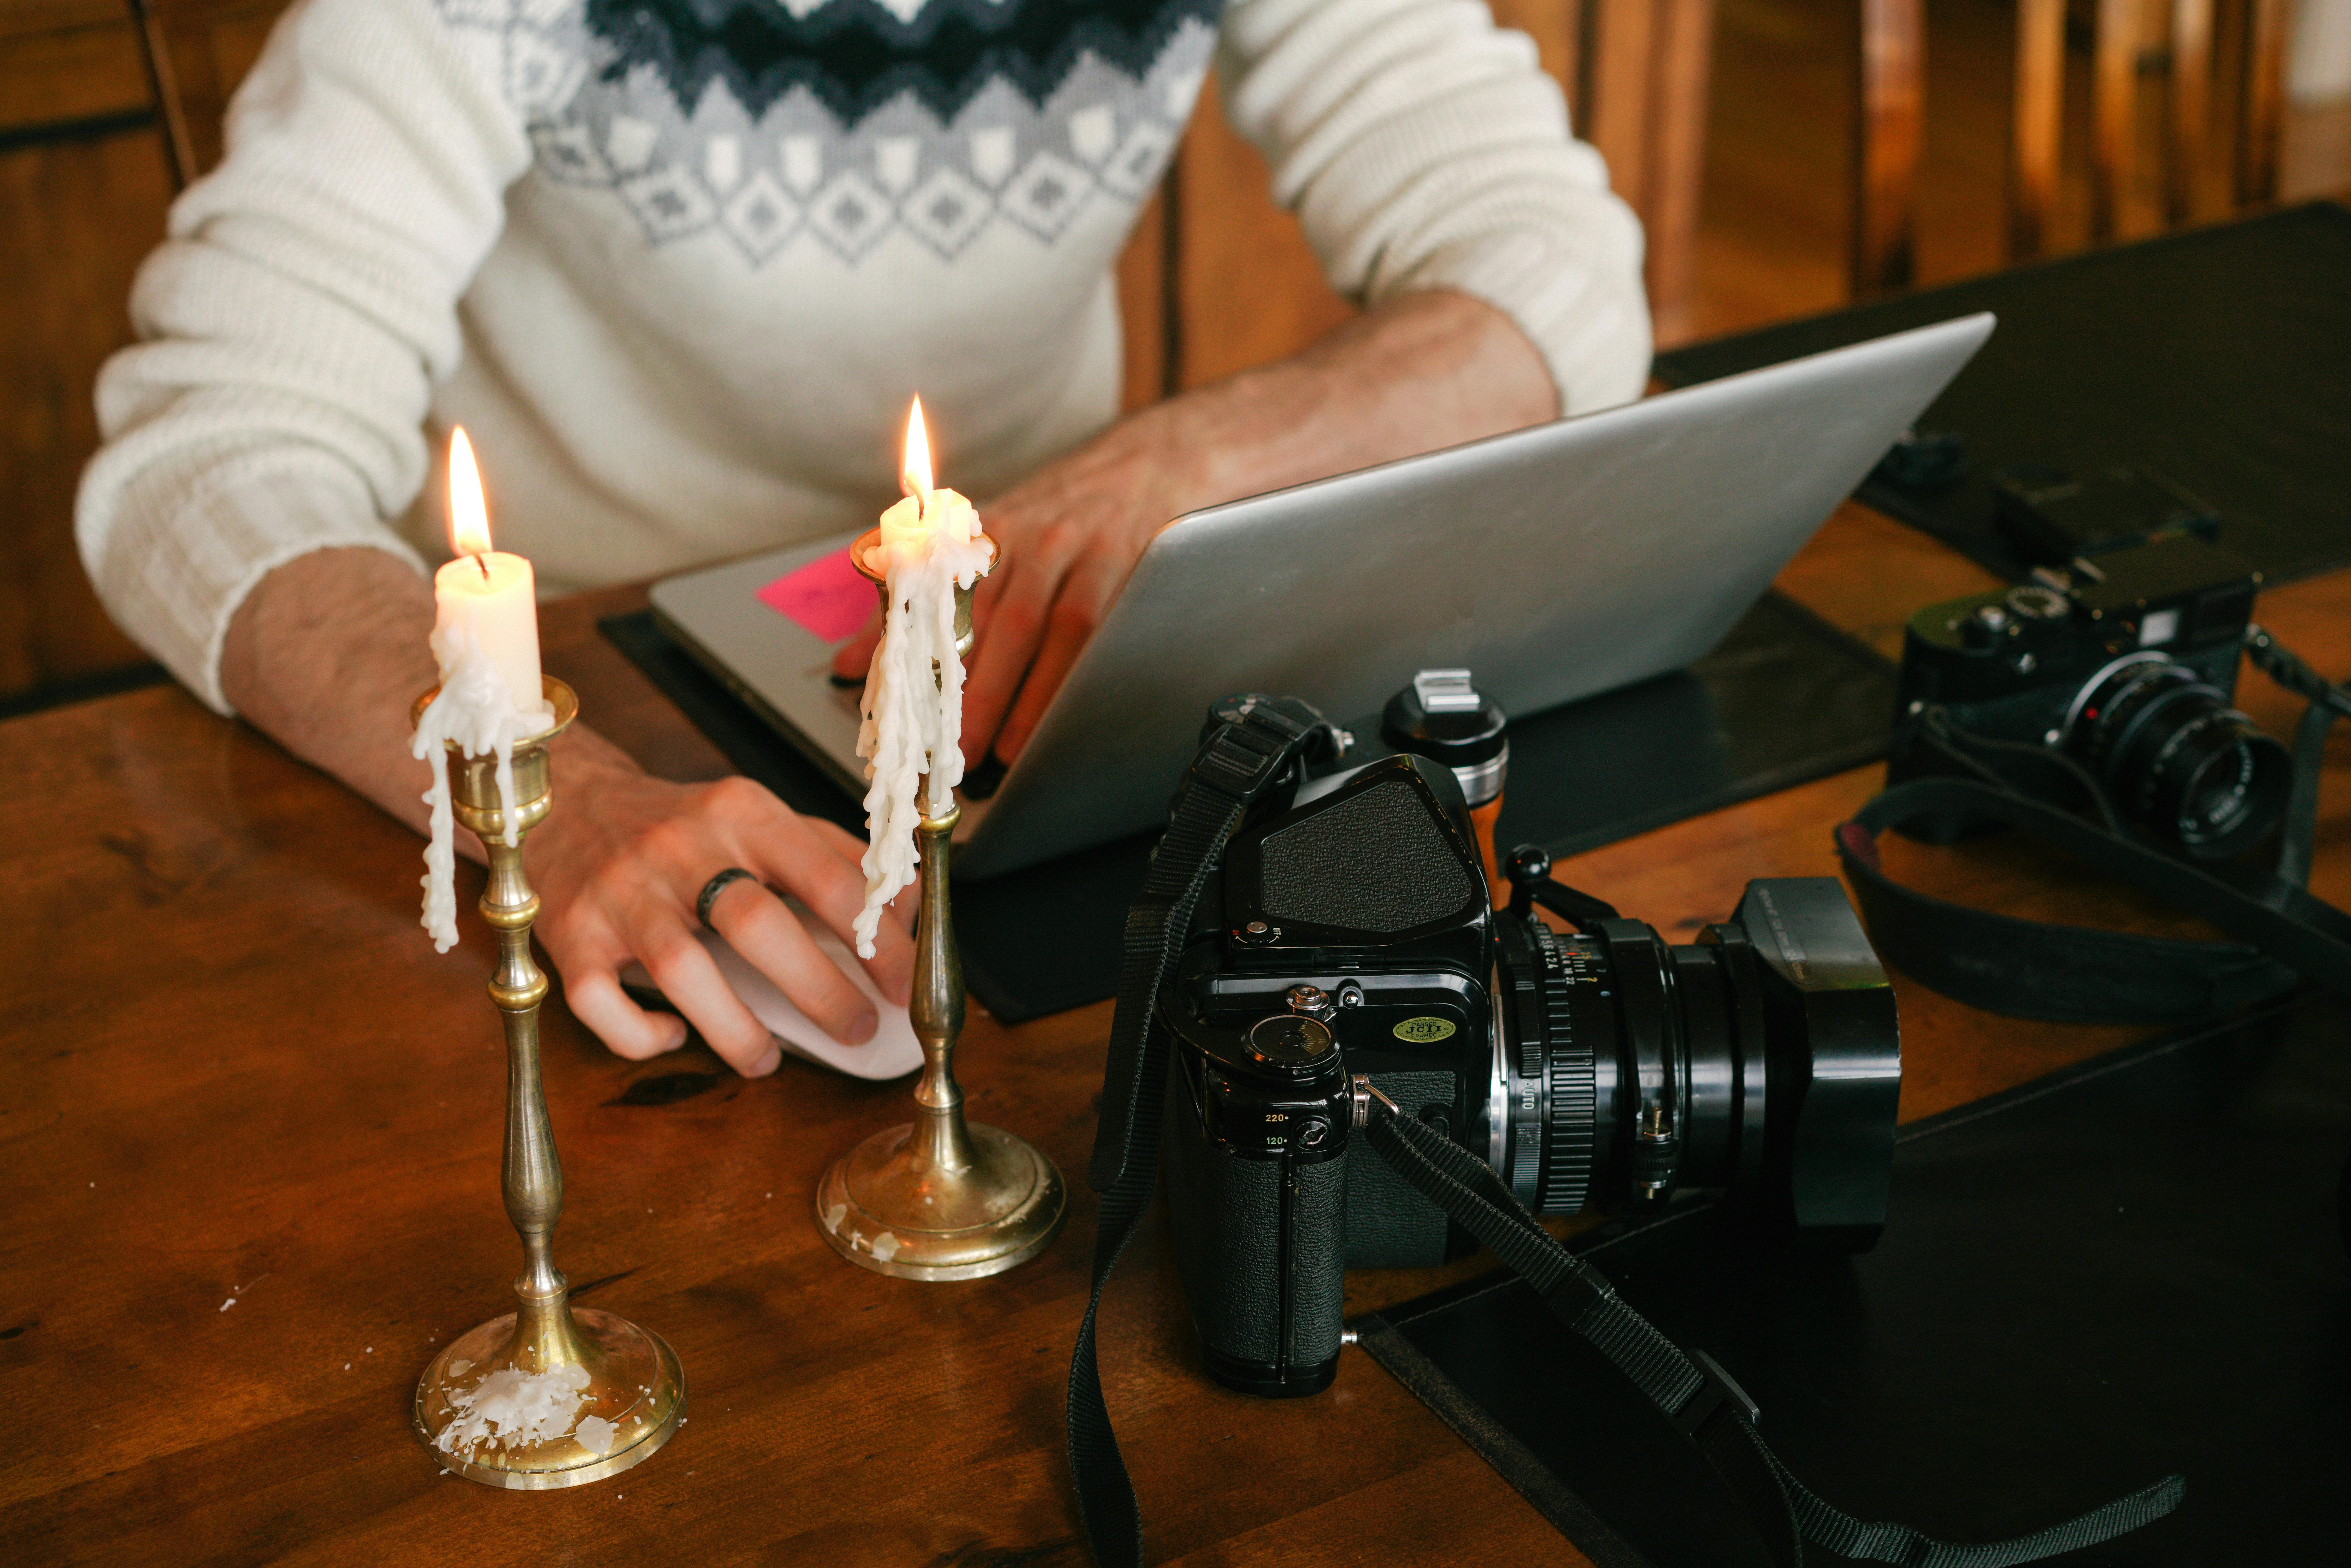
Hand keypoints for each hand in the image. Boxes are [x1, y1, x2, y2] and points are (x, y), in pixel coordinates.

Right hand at [527, 733, 915, 1075]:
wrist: (568, 802)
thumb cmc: (682, 825)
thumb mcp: (761, 817)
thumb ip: (833, 856)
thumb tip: (901, 908)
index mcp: (741, 813)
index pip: (826, 879)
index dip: (875, 939)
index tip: (902, 985)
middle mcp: (679, 847)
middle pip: (758, 924)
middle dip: (819, 990)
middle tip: (856, 1029)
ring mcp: (620, 892)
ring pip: (681, 969)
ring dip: (735, 1029)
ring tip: (767, 1060)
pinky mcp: (571, 935)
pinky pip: (601, 1002)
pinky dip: (642, 1034)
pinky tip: (674, 1036)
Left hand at [832, 410, 1195, 766]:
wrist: (1148, 461)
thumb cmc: (1059, 513)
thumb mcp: (982, 540)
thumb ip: (913, 595)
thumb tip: (850, 663)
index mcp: (982, 533)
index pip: (933, 595)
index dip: (912, 652)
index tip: (897, 706)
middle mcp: (1028, 538)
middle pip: (991, 618)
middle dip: (968, 689)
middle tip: (949, 748)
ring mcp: (1079, 551)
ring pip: (1044, 628)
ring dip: (1021, 695)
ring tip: (1000, 750)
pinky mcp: (1124, 566)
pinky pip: (1096, 630)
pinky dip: (1073, 679)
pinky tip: (1063, 719)